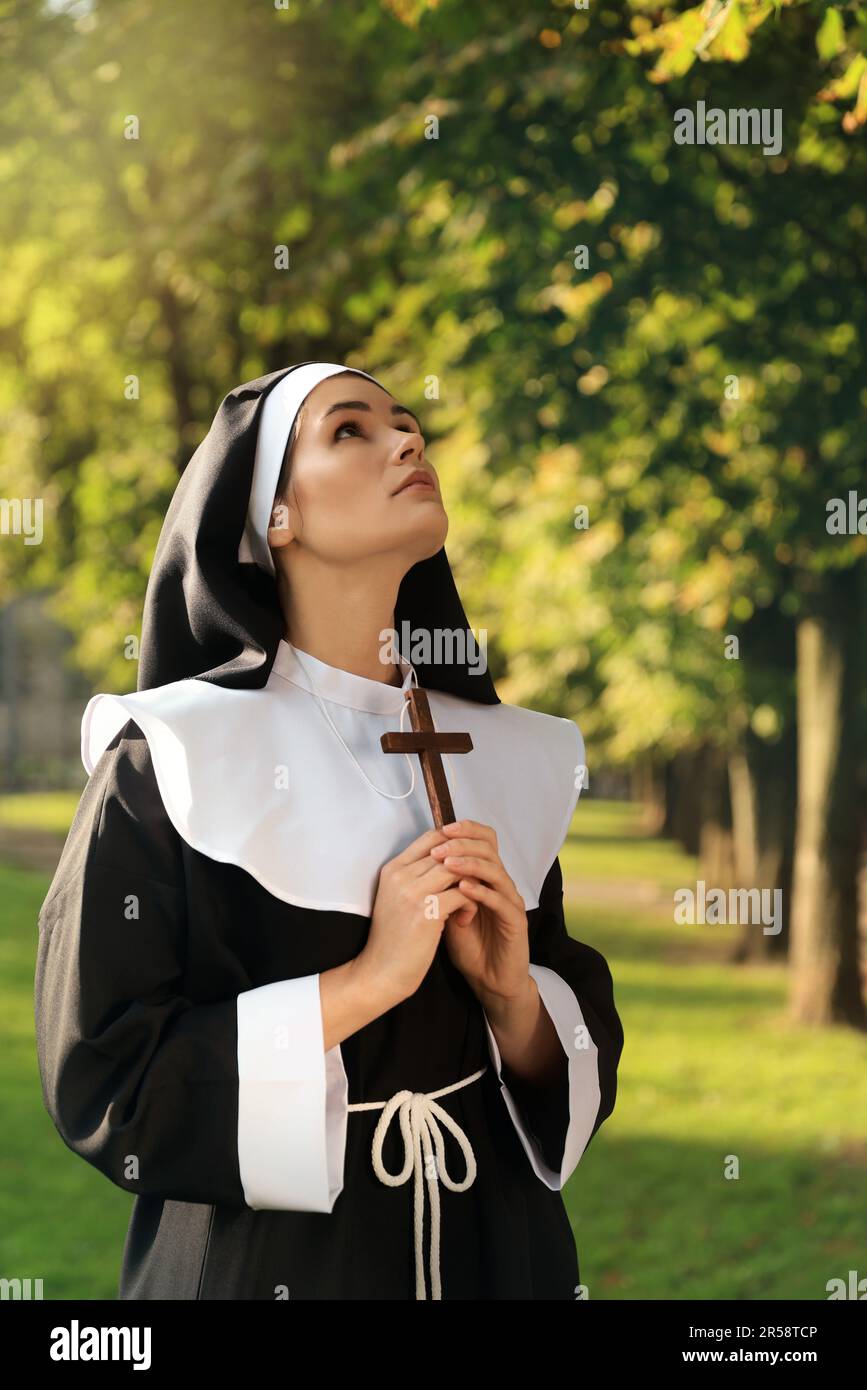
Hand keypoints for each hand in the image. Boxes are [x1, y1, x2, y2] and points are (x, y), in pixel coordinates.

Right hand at [362, 827, 474, 1005]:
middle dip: (467, 866)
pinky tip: (465, 919)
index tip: (467, 863)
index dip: (454, 845)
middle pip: (447, 851)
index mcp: (393, 869)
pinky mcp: (426, 912)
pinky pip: (463, 894)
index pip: (431, 838)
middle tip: (476, 885)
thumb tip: (447, 860)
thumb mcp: (397, 899)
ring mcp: (412, 892)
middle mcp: (401, 875)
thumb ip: (415, 877)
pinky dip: (470, 905)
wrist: (381, 972)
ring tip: (470, 903)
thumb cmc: (393, 939)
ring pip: (457, 870)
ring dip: (471, 885)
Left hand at [429, 819, 529, 1004]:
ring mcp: (510, 901)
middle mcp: (501, 883)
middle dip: (462, 844)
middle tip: (439, 847)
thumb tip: (417, 862)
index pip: (482, 840)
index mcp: (486, 877)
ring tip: (447, 864)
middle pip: (489, 849)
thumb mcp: (447, 910)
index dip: (463, 830)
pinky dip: (482, 891)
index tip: (438, 830)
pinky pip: (501, 900)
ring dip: (470, 864)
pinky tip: (463, 889)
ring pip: (495, 870)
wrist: (490, 980)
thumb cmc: (469, 945)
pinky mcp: (516, 921)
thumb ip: (440, 887)